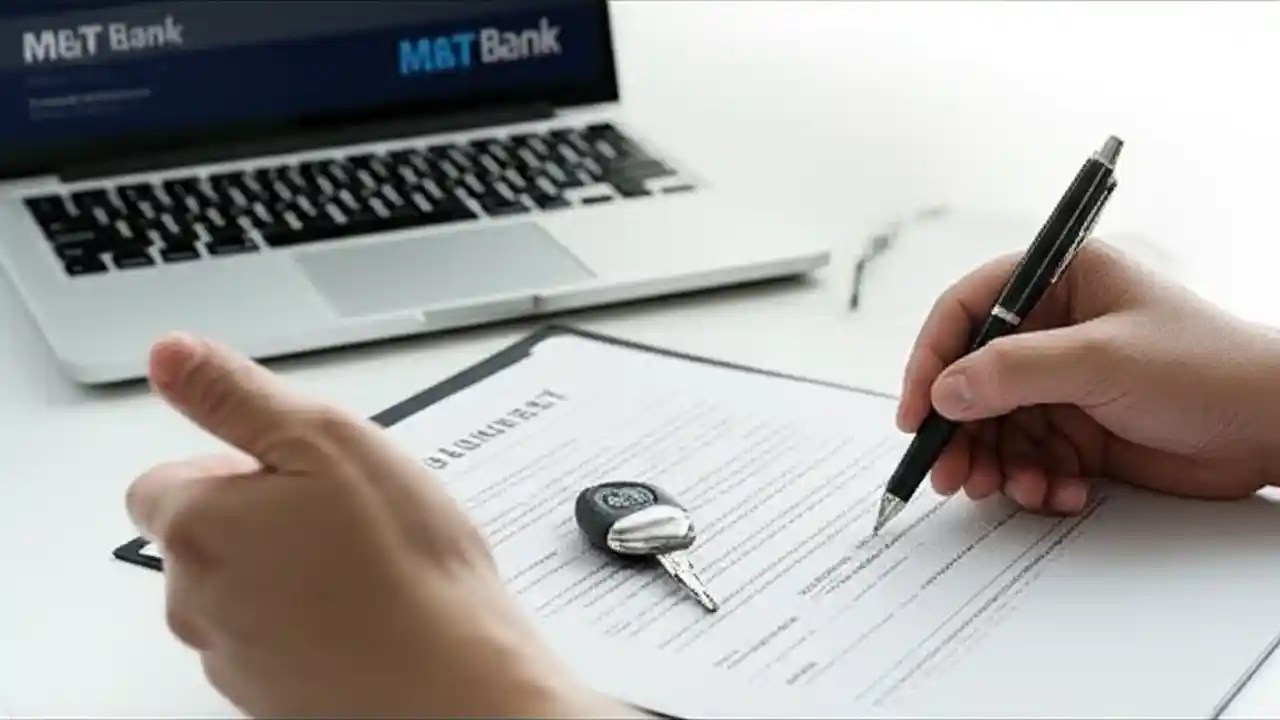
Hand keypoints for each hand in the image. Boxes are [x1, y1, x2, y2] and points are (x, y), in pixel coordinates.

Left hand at [125, 334, 632, 717]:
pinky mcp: (269, 699)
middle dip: (262, 518)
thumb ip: (237, 395)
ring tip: (366, 567)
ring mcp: (232, 658)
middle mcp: (196, 601)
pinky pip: (275, 643)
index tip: (293, 474)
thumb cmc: (405, 567)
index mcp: (199, 527)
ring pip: (243, 593)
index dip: (230, 466)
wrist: (452, 683)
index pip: (163, 481)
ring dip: (288, 573)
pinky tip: (368, 612)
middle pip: (204, 538)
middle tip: (343, 515)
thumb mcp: (327, 440)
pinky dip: (311, 625)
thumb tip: (171, 354)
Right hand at [897, 242, 1279, 513]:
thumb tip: (943, 392)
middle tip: (951, 474)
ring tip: (1008, 491)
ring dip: (995, 463)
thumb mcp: (1101, 360)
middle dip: (961, 430)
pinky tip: (1059, 494)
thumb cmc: (1206, 369)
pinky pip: (1030, 457)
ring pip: (997, 425)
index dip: (933, 359)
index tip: (917, 411)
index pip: (968, 310)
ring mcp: (1065, 382)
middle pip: (973, 378)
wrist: (1275, 430)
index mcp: (1059, 281)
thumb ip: (1014, 372)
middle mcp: (1054, 329)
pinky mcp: (1080, 429)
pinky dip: (1034, 480)